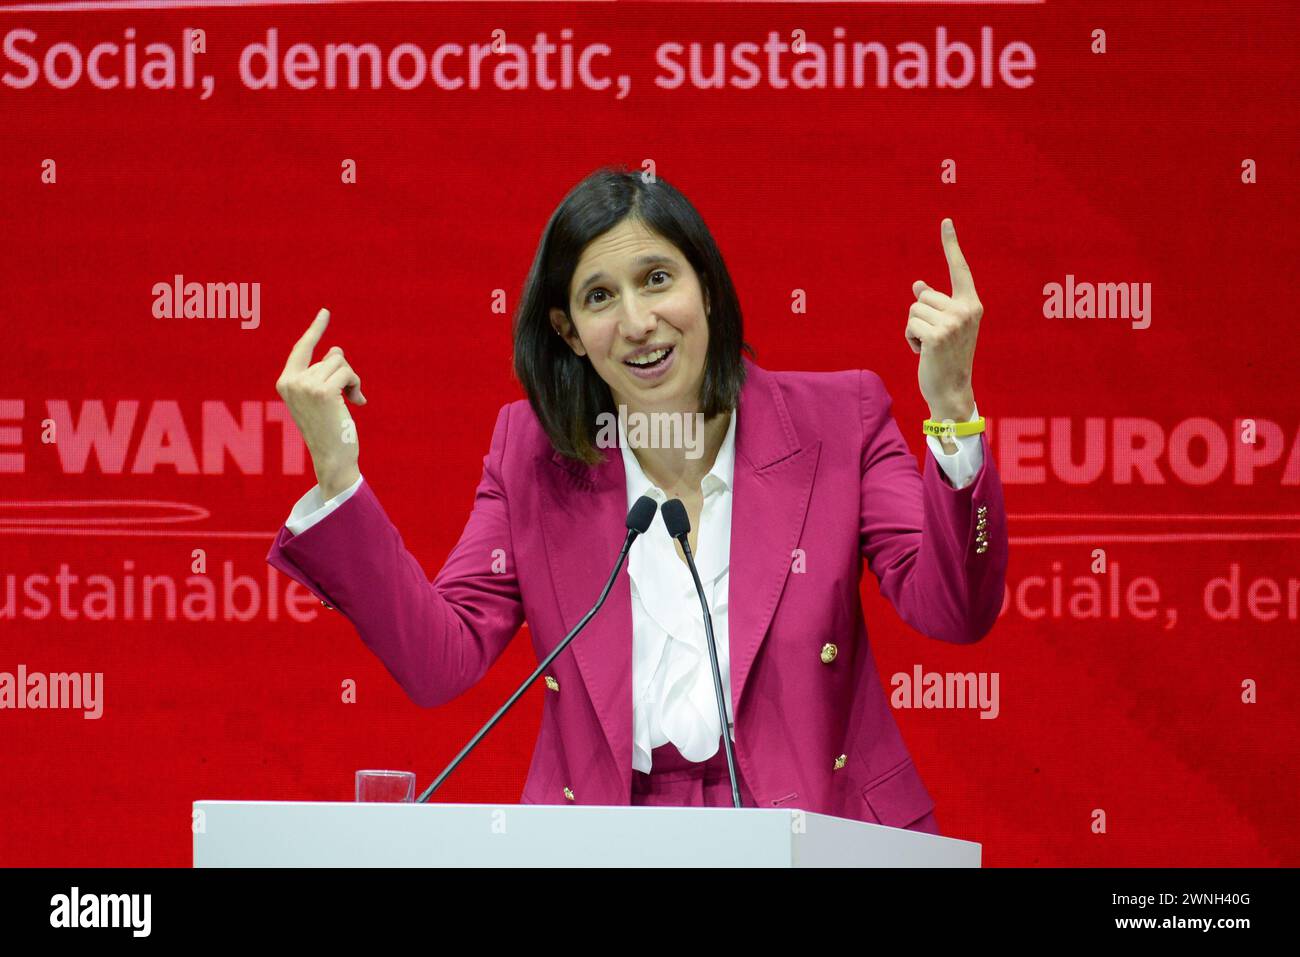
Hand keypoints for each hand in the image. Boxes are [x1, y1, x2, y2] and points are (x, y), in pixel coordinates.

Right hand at [275, 308, 365, 498]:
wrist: (332, 456)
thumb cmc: (329, 429)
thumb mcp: (322, 397)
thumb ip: (323, 373)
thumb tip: (336, 350)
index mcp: (285, 382)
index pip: (302, 348)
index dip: (316, 330)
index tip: (325, 312)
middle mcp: (291, 381)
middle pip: (331, 356)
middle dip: (345, 374)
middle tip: (347, 398)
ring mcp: (305, 385)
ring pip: (341, 363)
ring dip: (352, 381)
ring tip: (350, 402)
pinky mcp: (322, 391)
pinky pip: (348, 373)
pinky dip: (356, 385)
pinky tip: (356, 403)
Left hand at [905, 218, 980, 425]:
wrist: (952, 390)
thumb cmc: (947, 357)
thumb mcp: (945, 327)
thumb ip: (935, 304)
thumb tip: (917, 284)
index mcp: (972, 305)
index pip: (959, 270)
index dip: (951, 245)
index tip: (945, 221)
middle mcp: (966, 310)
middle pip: (923, 296)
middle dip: (920, 317)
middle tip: (935, 340)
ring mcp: (953, 323)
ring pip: (913, 310)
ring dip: (914, 329)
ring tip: (930, 347)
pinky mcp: (936, 336)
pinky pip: (909, 325)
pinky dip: (910, 340)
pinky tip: (924, 353)